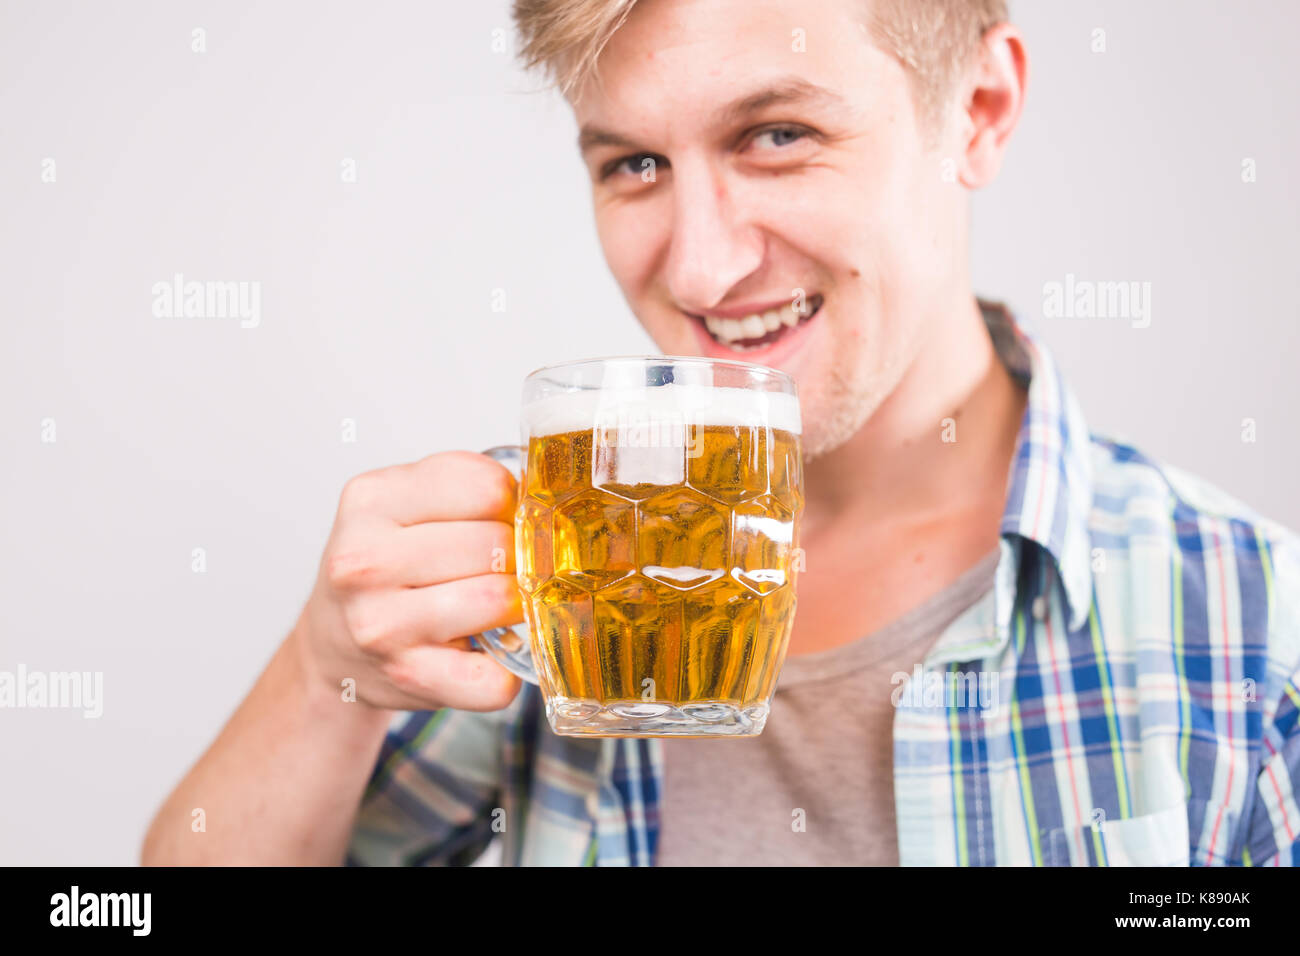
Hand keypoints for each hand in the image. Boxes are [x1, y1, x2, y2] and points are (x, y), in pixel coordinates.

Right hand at [294, 451, 524, 710]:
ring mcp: (382, 625)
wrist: (334, 645)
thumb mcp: (403, 504)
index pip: (484, 487)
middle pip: (496, 544)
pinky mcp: (409, 678)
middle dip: (516, 557)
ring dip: (516, 606)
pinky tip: (487, 655)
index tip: (504, 519)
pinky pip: (494, 679)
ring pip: (499, 599)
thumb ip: (465, 488)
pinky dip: (507, 672)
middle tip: (506, 568)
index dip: (511, 504)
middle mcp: (365, 561)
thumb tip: (544, 501)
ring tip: (498, 606)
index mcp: (371, 501)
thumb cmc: (383, 569)